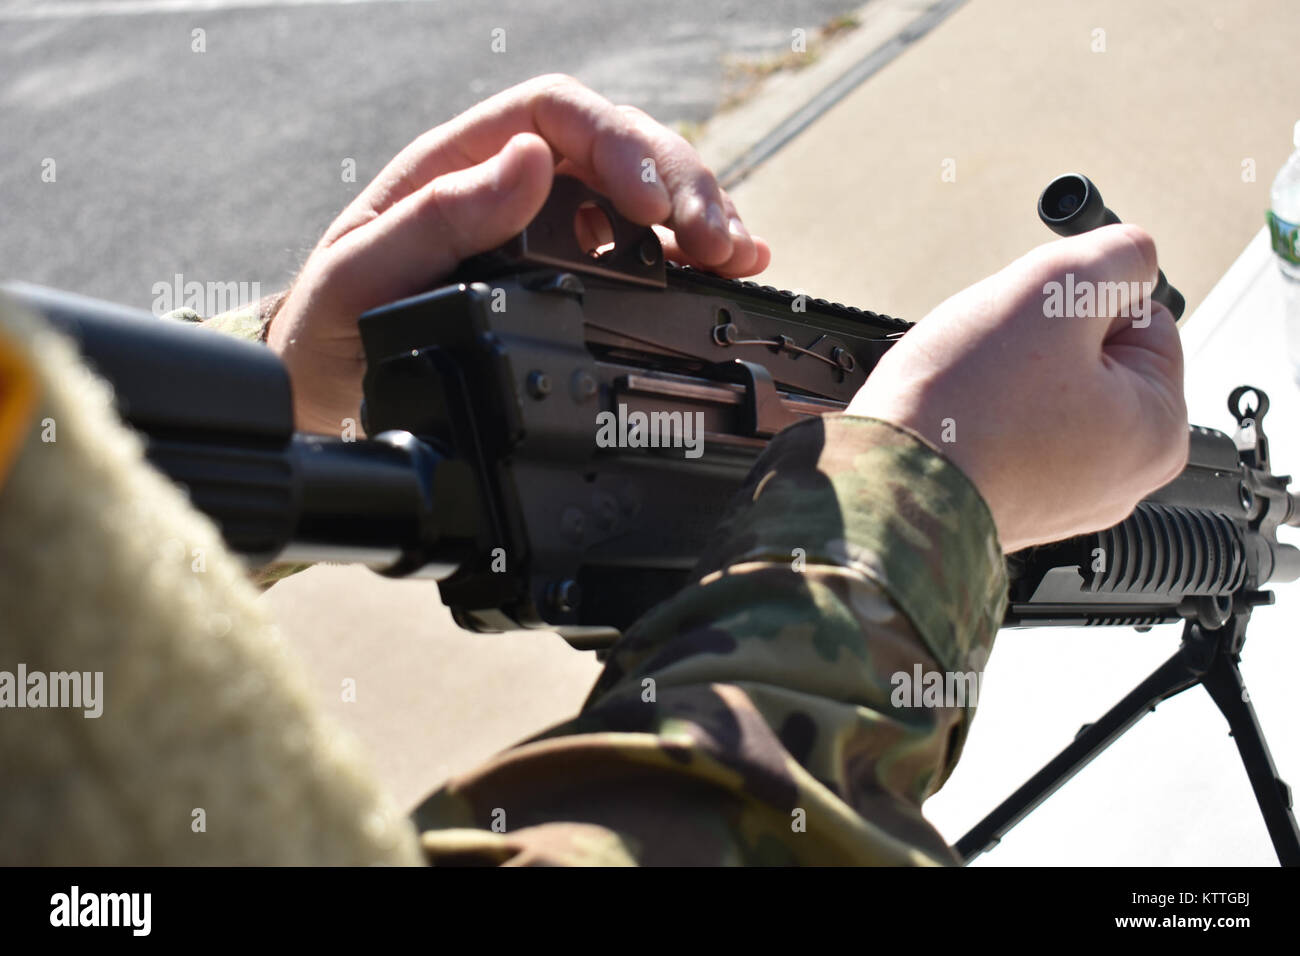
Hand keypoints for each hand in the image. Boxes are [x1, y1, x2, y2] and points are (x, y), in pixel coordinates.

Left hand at [268, 74, 770, 434]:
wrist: (332, 390)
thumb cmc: (335, 329)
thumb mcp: (363, 274)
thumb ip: (438, 219)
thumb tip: (528, 164)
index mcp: (458, 164)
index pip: (554, 112)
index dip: (616, 143)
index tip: (651, 202)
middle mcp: (509, 184)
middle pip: (616, 145)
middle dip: (678, 183)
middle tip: (714, 239)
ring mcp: (544, 228)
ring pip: (640, 191)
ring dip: (698, 214)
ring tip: (736, 256)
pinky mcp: (569, 274)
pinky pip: (641, 245)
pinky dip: (689, 253)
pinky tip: (726, 269)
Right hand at [847, 224, 1187, 552]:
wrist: (883, 487)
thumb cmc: (966, 403)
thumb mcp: (1057, 288)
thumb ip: (1118, 255)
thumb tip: (1133, 260)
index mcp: (1158, 431)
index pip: (1142, 317)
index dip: (1079, 302)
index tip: (1033, 325)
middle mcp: (1124, 477)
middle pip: (1093, 359)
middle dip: (1042, 342)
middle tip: (996, 358)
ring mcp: (1066, 498)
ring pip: (1044, 394)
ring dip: (1007, 376)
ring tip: (972, 390)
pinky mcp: (1013, 505)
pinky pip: (1008, 433)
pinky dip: (983, 417)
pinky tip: (958, 420)